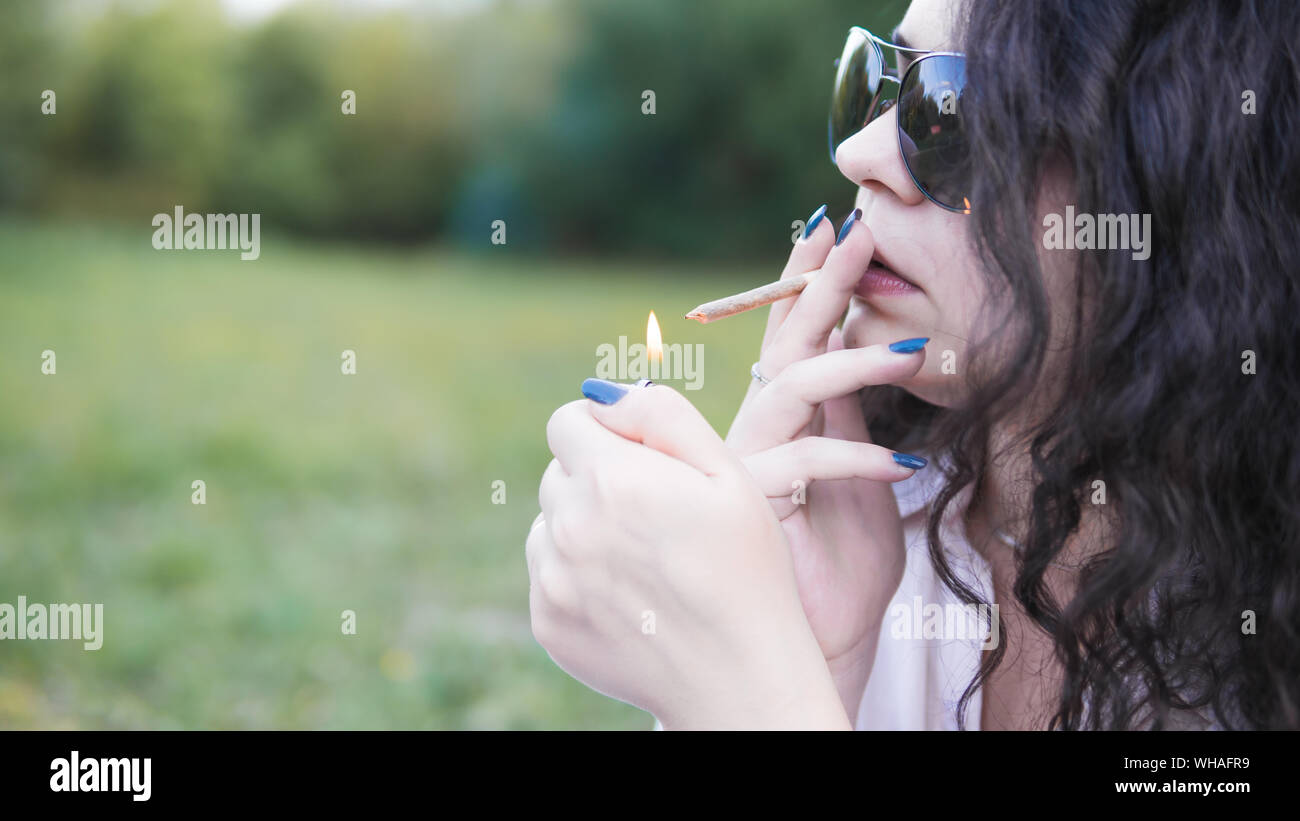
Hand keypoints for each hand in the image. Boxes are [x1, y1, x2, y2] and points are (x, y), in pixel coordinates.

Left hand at [529, 380, 849, 728]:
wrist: (740, 677)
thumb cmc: (747, 569)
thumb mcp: (728, 473)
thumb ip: (662, 415)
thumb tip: (602, 395)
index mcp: (612, 478)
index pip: (567, 420)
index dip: (602, 429)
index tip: (635, 453)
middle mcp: (569, 525)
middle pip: (558, 472)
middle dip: (597, 478)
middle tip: (653, 513)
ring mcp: (552, 578)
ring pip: (549, 524)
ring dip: (583, 527)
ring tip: (644, 559)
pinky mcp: (548, 622)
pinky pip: (548, 574)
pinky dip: (578, 576)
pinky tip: (631, 596)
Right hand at [725, 211, 927, 714]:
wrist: (822, 635)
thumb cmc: (844, 559)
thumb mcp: (862, 471)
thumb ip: (855, 415)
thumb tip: (871, 345)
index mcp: (781, 418)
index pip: (790, 337)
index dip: (807, 283)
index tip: (829, 229)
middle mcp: (755, 430)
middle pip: (785, 344)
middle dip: (821, 287)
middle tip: (858, 234)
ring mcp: (746, 462)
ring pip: (791, 388)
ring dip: (854, 362)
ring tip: (917, 349)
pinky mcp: (751, 503)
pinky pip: (804, 460)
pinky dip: (857, 455)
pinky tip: (905, 460)